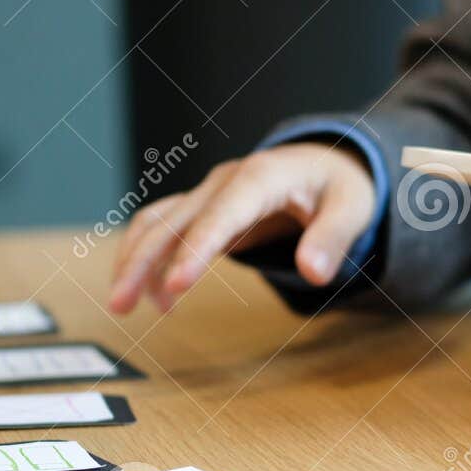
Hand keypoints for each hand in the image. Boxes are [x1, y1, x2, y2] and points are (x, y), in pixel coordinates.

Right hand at [108, 142, 375, 312]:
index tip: (177, 284)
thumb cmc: (338, 186)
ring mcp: (209, 194)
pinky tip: (160, 300)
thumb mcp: (351, 208)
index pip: (222, 214)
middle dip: (142, 261)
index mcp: (261, 177)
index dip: (197, 248)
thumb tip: (314, 273)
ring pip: (157, 222)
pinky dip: (152, 262)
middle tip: (120, 305)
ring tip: (122, 306)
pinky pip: (165, 231)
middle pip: (173, 219)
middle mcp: (225, 181)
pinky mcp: (203, 210)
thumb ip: (332, 239)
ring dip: (134, 261)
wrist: (325, 163)